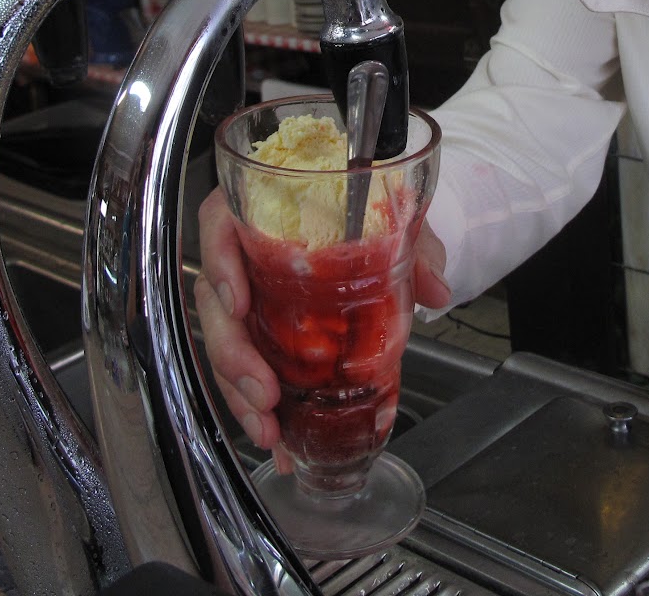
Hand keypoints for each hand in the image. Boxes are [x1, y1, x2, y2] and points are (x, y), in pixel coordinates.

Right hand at [192, 186, 452, 468]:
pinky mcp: (256, 332)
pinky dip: (256, 407)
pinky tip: (279, 439)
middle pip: (214, 301)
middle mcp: (243, 253)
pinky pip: (242, 368)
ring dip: (238, 392)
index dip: (220, 264)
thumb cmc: (367, 212)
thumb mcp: (393, 221)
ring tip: (269, 430)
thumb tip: (434, 288)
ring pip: (222, 343)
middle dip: (233, 355)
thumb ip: (413, 247)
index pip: (218, 224)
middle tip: (264, 393)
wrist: (373, 227)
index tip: (239, 304)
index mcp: (261, 209)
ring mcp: (245, 296)